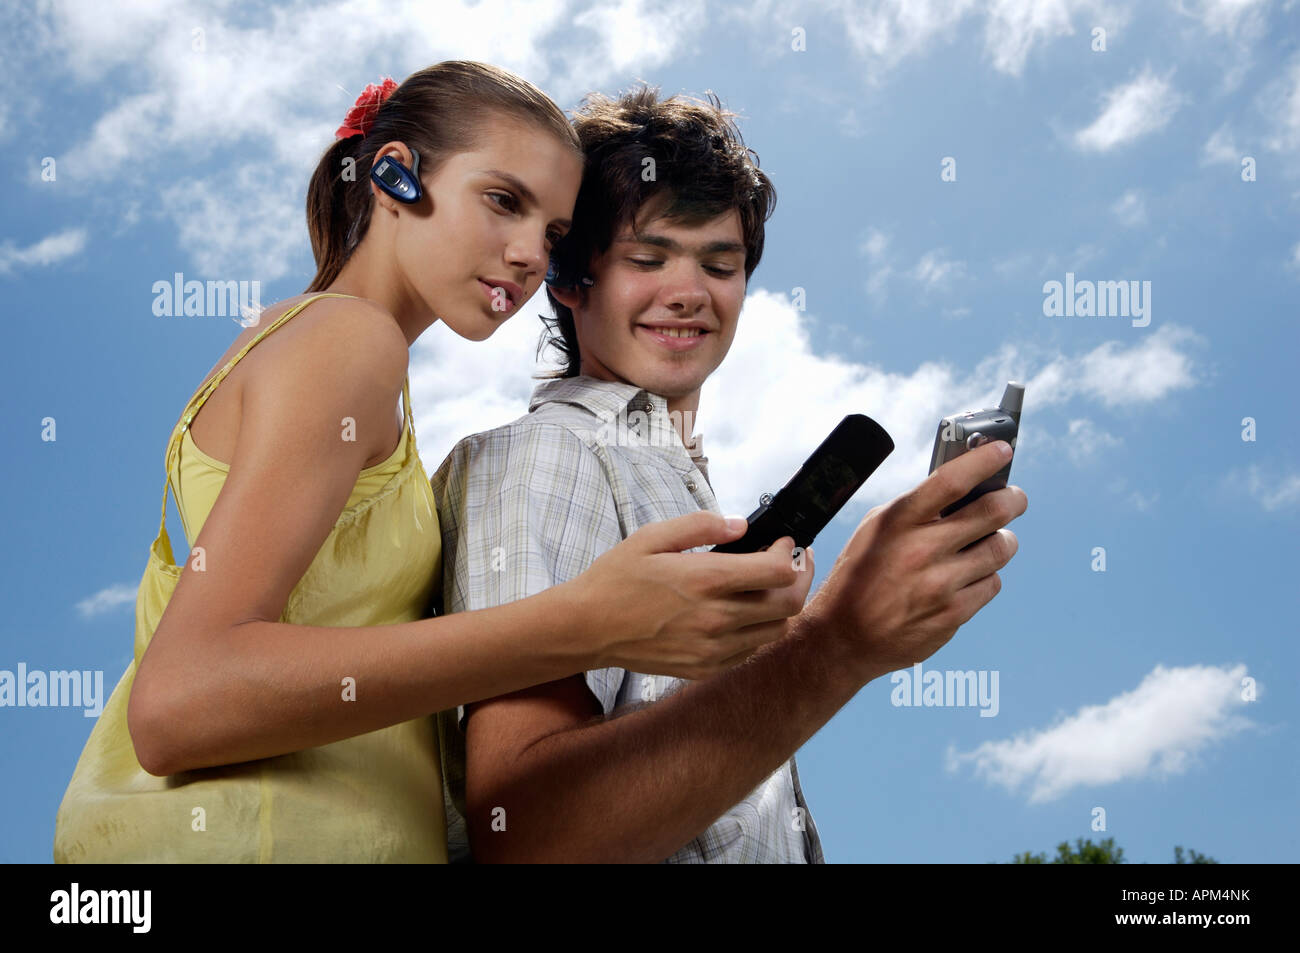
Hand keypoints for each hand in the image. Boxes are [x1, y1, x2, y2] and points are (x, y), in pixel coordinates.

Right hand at [561, 511, 814, 679]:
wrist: (587, 629)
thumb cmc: (616, 579)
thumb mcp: (652, 537)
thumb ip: (701, 526)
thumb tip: (740, 525)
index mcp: (705, 580)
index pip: (778, 572)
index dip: (790, 554)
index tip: (782, 542)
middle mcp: (716, 619)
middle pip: (789, 605)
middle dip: (799, 579)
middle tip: (792, 563)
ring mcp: (712, 649)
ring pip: (775, 632)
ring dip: (781, 608)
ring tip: (768, 588)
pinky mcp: (704, 668)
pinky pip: (750, 652)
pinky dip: (757, 632)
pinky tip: (742, 614)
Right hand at [800, 441, 1026, 684]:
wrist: (844, 636)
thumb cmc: (860, 576)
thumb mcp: (875, 530)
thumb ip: (916, 509)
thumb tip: (965, 487)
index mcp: (897, 521)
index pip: (951, 481)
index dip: (983, 460)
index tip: (1002, 451)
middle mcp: (920, 550)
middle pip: (992, 512)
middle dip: (1013, 499)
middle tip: (1014, 498)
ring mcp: (939, 585)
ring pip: (1000, 549)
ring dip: (1002, 540)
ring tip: (991, 540)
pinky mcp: (953, 615)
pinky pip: (992, 584)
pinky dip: (987, 576)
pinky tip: (969, 576)